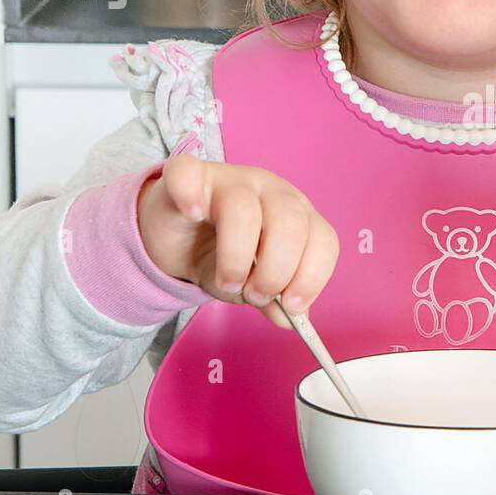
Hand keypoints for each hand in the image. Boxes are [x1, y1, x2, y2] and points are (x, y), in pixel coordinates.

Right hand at [136, 154, 338, 330]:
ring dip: (236, 257)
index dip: (311, 276)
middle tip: (255, 295)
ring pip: (244, 209)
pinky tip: (193, 214)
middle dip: (276, 271)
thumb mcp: (250, 283)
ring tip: (225, 281)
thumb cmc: (219, 253)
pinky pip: (189, 174)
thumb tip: (290, 320)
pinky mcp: (187, 175)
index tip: (291, 305)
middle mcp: (270, 191)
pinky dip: (191, 195)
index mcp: (296, 215)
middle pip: (290, 224)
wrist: (173, 236)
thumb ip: (273, 300)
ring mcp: (229, 178)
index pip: (322, 239)